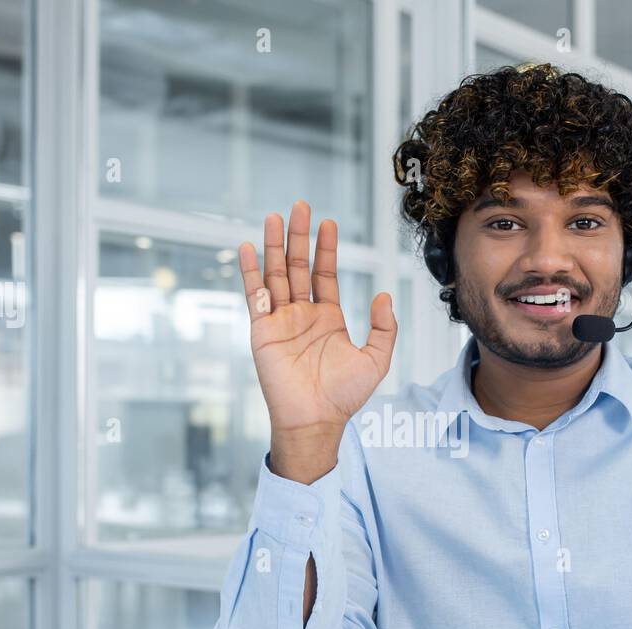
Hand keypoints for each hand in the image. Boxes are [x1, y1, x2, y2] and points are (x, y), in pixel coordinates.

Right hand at [239, 200, 397, 435]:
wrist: (315, 419)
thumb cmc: (344, 396)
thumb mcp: (376, 359)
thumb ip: (383, 327)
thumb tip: (383, 295)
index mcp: (327, 319)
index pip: (324, 274)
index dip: (326, 249)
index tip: (329, 223)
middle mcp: (302, 315)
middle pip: (298, 266)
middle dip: (299, 236)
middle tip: (300, 206)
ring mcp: (280, 321)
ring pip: (275, 274)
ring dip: (273, 245)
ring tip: (274, 217)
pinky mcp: (261, 330)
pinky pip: (254, 295)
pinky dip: (250, 271)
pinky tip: (248, 248)